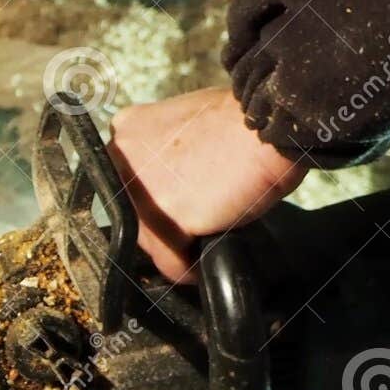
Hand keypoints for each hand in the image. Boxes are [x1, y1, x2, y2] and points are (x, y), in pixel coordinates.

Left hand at [106, 87, 307, 282]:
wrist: (268, 125)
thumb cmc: (240, 123)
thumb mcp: (186, 122)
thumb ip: (166, 150)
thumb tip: (172, 178)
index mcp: (127, 131)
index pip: (129, 182)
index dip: (155, 195)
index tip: (176, 199)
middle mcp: (121, 162)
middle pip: (135, 213)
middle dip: (165, 220)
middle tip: (198, 215)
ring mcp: (137, 195)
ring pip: (149, 241)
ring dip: (177, 244)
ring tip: (206, 234)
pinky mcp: (162, 223)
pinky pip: (170, 262)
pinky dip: (188, 268)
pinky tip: (201, 263)